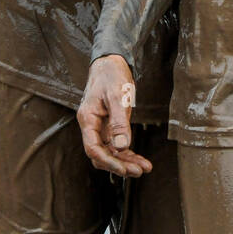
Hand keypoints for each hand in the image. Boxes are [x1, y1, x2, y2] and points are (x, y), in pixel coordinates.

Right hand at [77, 55, 152, 178]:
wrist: (111, 62)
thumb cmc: (111, 75)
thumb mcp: (117, 96)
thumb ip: (119, 122)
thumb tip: (122, 146)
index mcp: (88, 119)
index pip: (93, 148)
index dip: (109, 162)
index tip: (125, 169)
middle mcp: (92, 126)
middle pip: (102, 154)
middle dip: (120, 165)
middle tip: (139, 171)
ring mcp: (100, 127)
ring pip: (111, 152)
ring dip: (126, 161)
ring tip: (144, 168)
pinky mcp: (110, 126)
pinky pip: (117, 144)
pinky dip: (128, 152)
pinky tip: (140, 159)